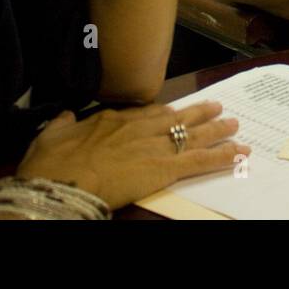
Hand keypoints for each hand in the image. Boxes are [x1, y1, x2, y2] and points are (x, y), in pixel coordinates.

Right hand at [15, 101, 249, 210]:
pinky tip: (237, 153)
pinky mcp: (164, 168)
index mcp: (112, 120)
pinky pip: (199, 161)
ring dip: (216, 130)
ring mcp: (153, 146)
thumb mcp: (51, 134)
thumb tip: (65, 114)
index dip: (165, 113)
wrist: (61, 180)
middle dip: (199, 113)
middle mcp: (138, 128)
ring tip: (234, 125)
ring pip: (192, 135)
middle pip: (175, 119)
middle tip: (217, 107)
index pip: (146, 114)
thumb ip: (62, 123)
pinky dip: (221, 156)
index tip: (176, 110)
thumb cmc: (51, 163)